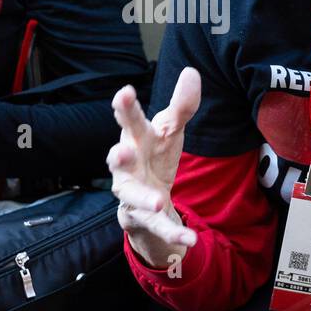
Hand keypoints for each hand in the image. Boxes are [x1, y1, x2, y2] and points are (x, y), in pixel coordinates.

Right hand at [107, 67, 200, 268]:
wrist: (148, 200)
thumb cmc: (154, 154)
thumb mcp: (170, 129)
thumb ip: (181, 105)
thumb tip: (192, 72)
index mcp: (135, 138)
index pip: (129, 120)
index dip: (125, 107)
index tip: (125, 93)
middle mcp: (126, 166)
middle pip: (118, 158)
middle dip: (118, 154)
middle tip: (121, 149)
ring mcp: (130, 193)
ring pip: (131, 196)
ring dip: (142, 199)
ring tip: (157, 202)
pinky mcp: (140, 219)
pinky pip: (157, 227)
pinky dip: (173, 233)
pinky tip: (189, 239)